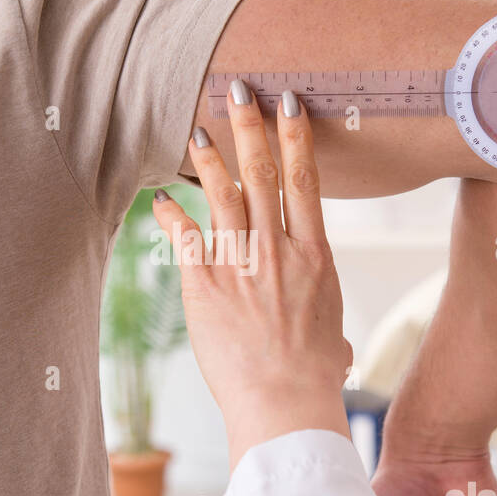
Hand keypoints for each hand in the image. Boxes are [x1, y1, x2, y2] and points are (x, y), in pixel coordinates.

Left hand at [152, 84, 351, 467]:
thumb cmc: (313, 381)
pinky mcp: (204, 288)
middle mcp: (278, 252)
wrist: (285, 407)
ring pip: (223, 197)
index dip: (295, 138)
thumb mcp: (332, 341)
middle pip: (263, 174)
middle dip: (250, 127)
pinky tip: (159, 196)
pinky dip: (171, 214)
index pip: (305, 183)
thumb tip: (337, 346)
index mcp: (316, 258)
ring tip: (197, 128)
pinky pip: (184, 239)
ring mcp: (240, 267)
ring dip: (208, 159)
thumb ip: (327, 326)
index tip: (288, 104)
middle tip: (239, 88)